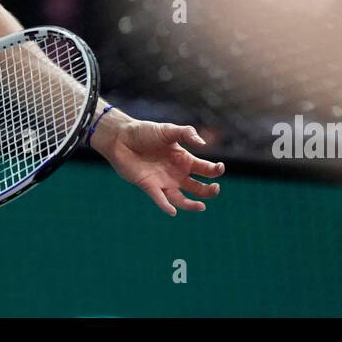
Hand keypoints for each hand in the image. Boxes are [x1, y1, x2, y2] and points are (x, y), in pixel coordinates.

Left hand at [92, 115, 225, 215]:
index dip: (215, 170)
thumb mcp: (169, 130)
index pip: (205, 169)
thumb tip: (203, 145)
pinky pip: (160, 199)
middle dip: (209, 191)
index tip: (220, 168)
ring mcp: (164, 182)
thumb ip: (187, 134)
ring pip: (182, 199)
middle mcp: (176, 173)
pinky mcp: (149, 186)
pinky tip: (173, 211)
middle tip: (216, 189)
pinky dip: (166, 206)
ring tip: (202, 206)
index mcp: (184, 159)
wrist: (121, 137)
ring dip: (192, 205)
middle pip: (198, 187)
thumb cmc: (145, 132)